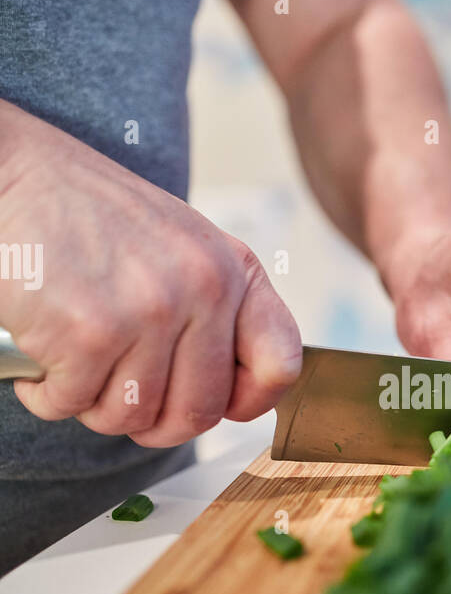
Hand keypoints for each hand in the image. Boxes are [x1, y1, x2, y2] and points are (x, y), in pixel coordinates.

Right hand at [0, 102, 301, 445]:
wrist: (13, 172)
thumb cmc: (90, 216)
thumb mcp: (180, 247)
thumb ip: (215, 309)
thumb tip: (237, 397)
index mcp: (232, 269)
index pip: (280, 364)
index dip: (247, 402)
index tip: (217, 405)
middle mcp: (202, 289)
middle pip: (198, 413)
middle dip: (153, 421)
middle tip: (117, 393)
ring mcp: (148, 312)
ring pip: (131, 417)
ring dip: (93, 404)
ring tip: (74, 361)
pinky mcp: (89, 333)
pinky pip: (73, 404)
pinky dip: (47, 393)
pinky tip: (40, 349)